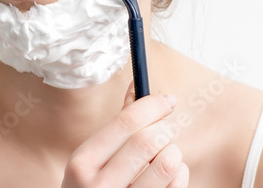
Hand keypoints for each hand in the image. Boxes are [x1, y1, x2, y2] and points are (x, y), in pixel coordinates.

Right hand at [61, 82, 188, 187]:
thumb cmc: (92, 187)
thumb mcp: (92, 159)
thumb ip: (116, 126)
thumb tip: (137, 85)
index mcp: (82, 164)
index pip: (126, 123)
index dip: (152, 105)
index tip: (167, 101)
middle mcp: (99, 187)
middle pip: (149, 141)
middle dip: (164, 129)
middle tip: (164, 129)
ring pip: (169, 163)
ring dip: (173, 152)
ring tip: (162, 156)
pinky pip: (178, 184)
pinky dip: (180, 173)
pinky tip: (166, 176)